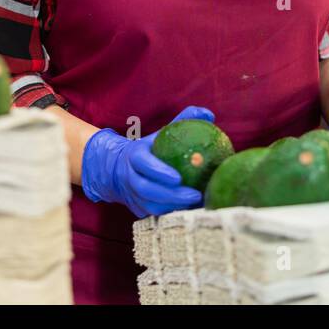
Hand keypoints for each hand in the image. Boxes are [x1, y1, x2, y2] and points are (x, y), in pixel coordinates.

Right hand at [80, 105, 214, 217]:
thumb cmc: (151, 148)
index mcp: (134, 155)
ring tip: (197, 204)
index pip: (143, 164)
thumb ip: (183, 120)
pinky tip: (192, 210)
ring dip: (173, 207)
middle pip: (146, 189)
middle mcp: (130, 176)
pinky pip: (155, 214)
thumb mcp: (161, 133)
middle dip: (171, 195)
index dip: (158, 171)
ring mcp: (132, 195)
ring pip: (150, 205)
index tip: (178, 177)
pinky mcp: (138, 209)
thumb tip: (209, 114)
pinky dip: (173, 213)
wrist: (120, 169)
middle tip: (195, 195)